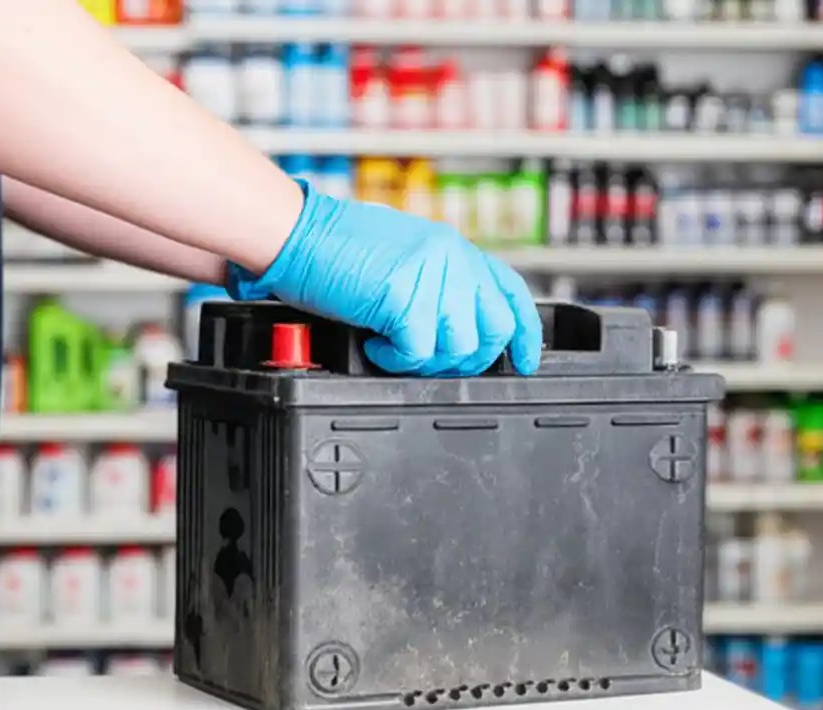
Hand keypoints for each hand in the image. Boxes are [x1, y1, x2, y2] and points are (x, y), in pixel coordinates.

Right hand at [228, 181, 542, 376]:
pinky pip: (418, 352)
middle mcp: (452, 258)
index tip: (526, 360)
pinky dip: (394, 358)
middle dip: (467, 358)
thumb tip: (455, 329)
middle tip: (429, 360)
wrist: (296, 234)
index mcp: (454, 248)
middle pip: (493, 329)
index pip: (510, 292)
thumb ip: (437, 284)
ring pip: (457, 347)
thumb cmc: (335, 249)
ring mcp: (431, 275)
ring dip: (424, 360)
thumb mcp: (403, 259)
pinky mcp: (404, 295)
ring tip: (392, 346)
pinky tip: (373, 342)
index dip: (526, 332)